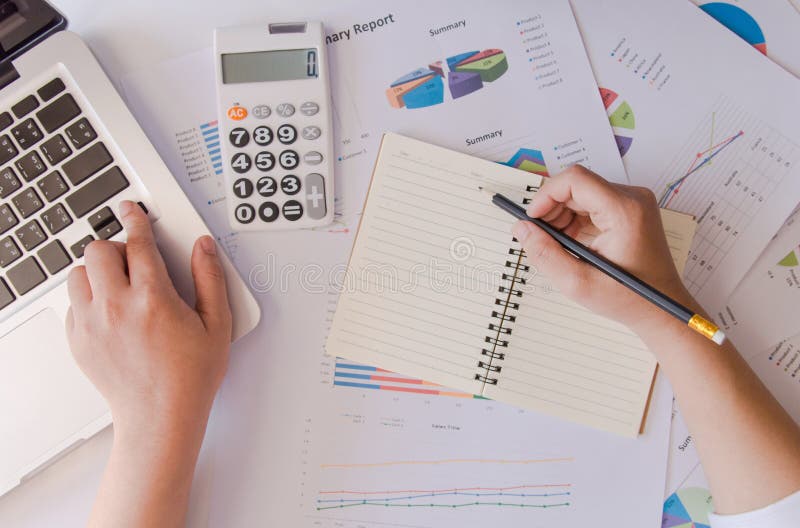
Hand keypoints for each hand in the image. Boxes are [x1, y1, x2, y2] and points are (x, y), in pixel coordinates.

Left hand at [65, 200, 231, 439]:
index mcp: (152, 298)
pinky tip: (111, 312)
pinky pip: (71, 305)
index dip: (135, 219)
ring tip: (119, 286)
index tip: (131, 210)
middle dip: (115, 248)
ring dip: (96, 273)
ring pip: (76, 275)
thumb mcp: (216, 324)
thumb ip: (210, 278)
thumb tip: (203, 248)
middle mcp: (116, 307)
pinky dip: (87, 300)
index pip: (137, 242)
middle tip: (133, 261)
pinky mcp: (79, 342)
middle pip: (97, 251)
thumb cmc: (190, 377)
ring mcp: (92, 325)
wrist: (160, 418)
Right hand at [511, 165, 690, 332]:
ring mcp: (633, 202)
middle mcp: (633, 198)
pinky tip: (572, 241)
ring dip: (562, 214)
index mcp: (625, 211)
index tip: (532, 218)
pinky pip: (592, 201)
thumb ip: (545, 254)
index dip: (546, 195)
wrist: (662, 308)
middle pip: (577, 185)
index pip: (575, 179)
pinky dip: (575, 218)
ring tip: (558, 243)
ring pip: (582, 192)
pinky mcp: (630, 210)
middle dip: (552, 207)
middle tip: (541, 236)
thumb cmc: (630, 298)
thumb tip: (522, 229)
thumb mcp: (578, 283)